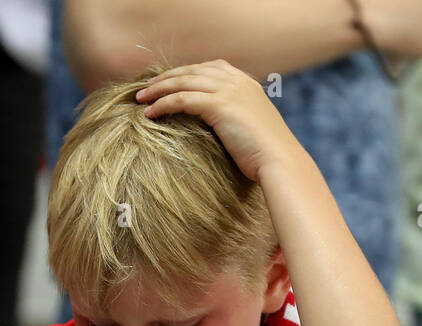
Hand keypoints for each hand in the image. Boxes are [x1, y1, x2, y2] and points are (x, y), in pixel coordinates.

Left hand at [136, 61, 302, 181]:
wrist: (281, 161)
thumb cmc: (268, 154)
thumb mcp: (253, 126)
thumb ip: (236, 116)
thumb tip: (219, 125)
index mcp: (245, 82)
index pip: (208, 68)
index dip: (184, 73)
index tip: (168, 83)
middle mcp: (236, 80)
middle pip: (191, 71)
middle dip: (166, 78)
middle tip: (146, 88)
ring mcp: (228, 90)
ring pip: (182, 82)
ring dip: (158, 89)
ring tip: (140, 99)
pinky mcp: (218, 105)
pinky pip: (181, 99)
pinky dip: (163, 104)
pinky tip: (150, 113)